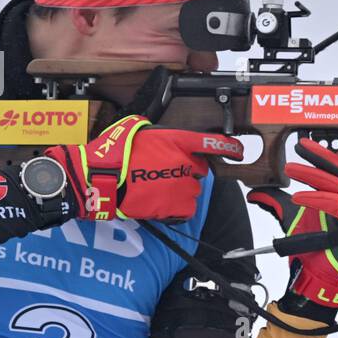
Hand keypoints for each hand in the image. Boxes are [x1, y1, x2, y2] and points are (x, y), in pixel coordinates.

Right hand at [47, 115, 242, 220]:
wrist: (99, 181)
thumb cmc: (112, 154)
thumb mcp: (133, 128)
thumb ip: (153, 129)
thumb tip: (155, 129)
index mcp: (177, 141)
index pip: (211, 143)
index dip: (228, 147)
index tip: (238, 151)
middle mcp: (184, 163)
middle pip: (200, 169)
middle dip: (186, 171)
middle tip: (162, 172)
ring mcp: (182, 186)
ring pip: (192, 190)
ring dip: (180, 190)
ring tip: (155, 187)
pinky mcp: (175, 207)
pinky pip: (185, 209)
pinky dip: (175, 208)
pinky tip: (158, 202)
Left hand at [247, 138, 337, 312]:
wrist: (318, 275)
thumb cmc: (313, 247)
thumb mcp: (290, 217)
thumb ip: (276, 201)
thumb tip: (255, 192)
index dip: (322, 154)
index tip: (302, 145)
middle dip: (321, 156)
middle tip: (299, 147)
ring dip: (314, 175)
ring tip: (291, 169)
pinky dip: (318, 199)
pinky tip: (299, 196)